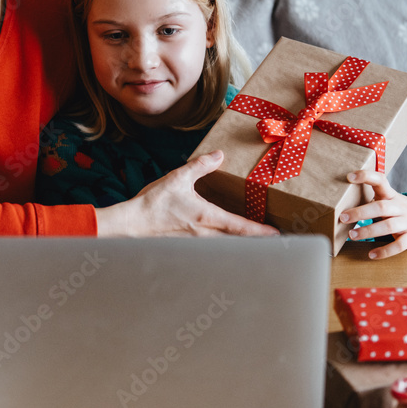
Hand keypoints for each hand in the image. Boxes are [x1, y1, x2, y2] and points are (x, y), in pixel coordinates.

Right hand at [95, 150, 279, 237]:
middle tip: (271, 243)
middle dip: (255, 244)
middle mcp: (204, 235)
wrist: (130, 225)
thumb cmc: (152, 203)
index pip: (240, 227)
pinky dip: (222, 251)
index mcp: (206, 217)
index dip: (260, 231)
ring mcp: (195, 245)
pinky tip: (224, 248)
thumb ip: (200, 166)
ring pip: (225, 249)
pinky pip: (210, 252)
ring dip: (239, 247)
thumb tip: (218, 155)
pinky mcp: (186, 249)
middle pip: (237, 243)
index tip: (276, 234)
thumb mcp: (177, 178)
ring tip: (252, 245)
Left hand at [339, 170, 406, 258]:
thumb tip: (339, 203)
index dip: (366, 176)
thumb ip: (370, 200)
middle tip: (342, 217)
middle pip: (381, 207)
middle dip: (361, 212)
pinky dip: (385, 251)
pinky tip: (372, 255)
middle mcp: (399, 207)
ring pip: (388, 226)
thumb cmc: (398, 211)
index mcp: (391, 195)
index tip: (350, 176)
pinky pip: (399, 245)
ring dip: (368, 231)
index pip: (380, 180)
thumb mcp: (388, 201)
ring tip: (352, 236)